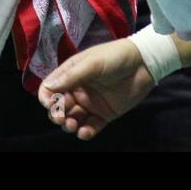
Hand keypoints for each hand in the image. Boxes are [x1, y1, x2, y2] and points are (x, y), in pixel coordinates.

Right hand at [37, 38, 155, 139]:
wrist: (143, 64)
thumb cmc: (115, 57)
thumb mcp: (92, 63)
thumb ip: (71, 76)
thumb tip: (48, 88)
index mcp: (71, 75)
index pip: (50, 88)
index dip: (46, 98)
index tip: (50, 105)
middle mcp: (78, 90)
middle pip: (58, 107)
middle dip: (56, 114)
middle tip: (62, 118)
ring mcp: (90, 104)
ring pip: (72, 119)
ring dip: (68, 125)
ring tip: (73, 125)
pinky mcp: (104, 115)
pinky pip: (90, 127)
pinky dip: (85, 132)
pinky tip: (85, 132)